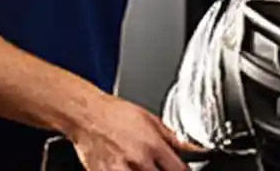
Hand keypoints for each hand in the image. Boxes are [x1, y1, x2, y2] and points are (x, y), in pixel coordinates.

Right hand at [67, 95, 205, 170]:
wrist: (85, 114)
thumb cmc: (114, 113)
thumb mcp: (150, 119)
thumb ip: (172, 138)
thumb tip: (193, 149)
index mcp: (152, 145)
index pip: (179, 170)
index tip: (178, 168)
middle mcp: (138, 160)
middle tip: (157, 165)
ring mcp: (121, 170)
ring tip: (142, 166)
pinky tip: (127, 167)